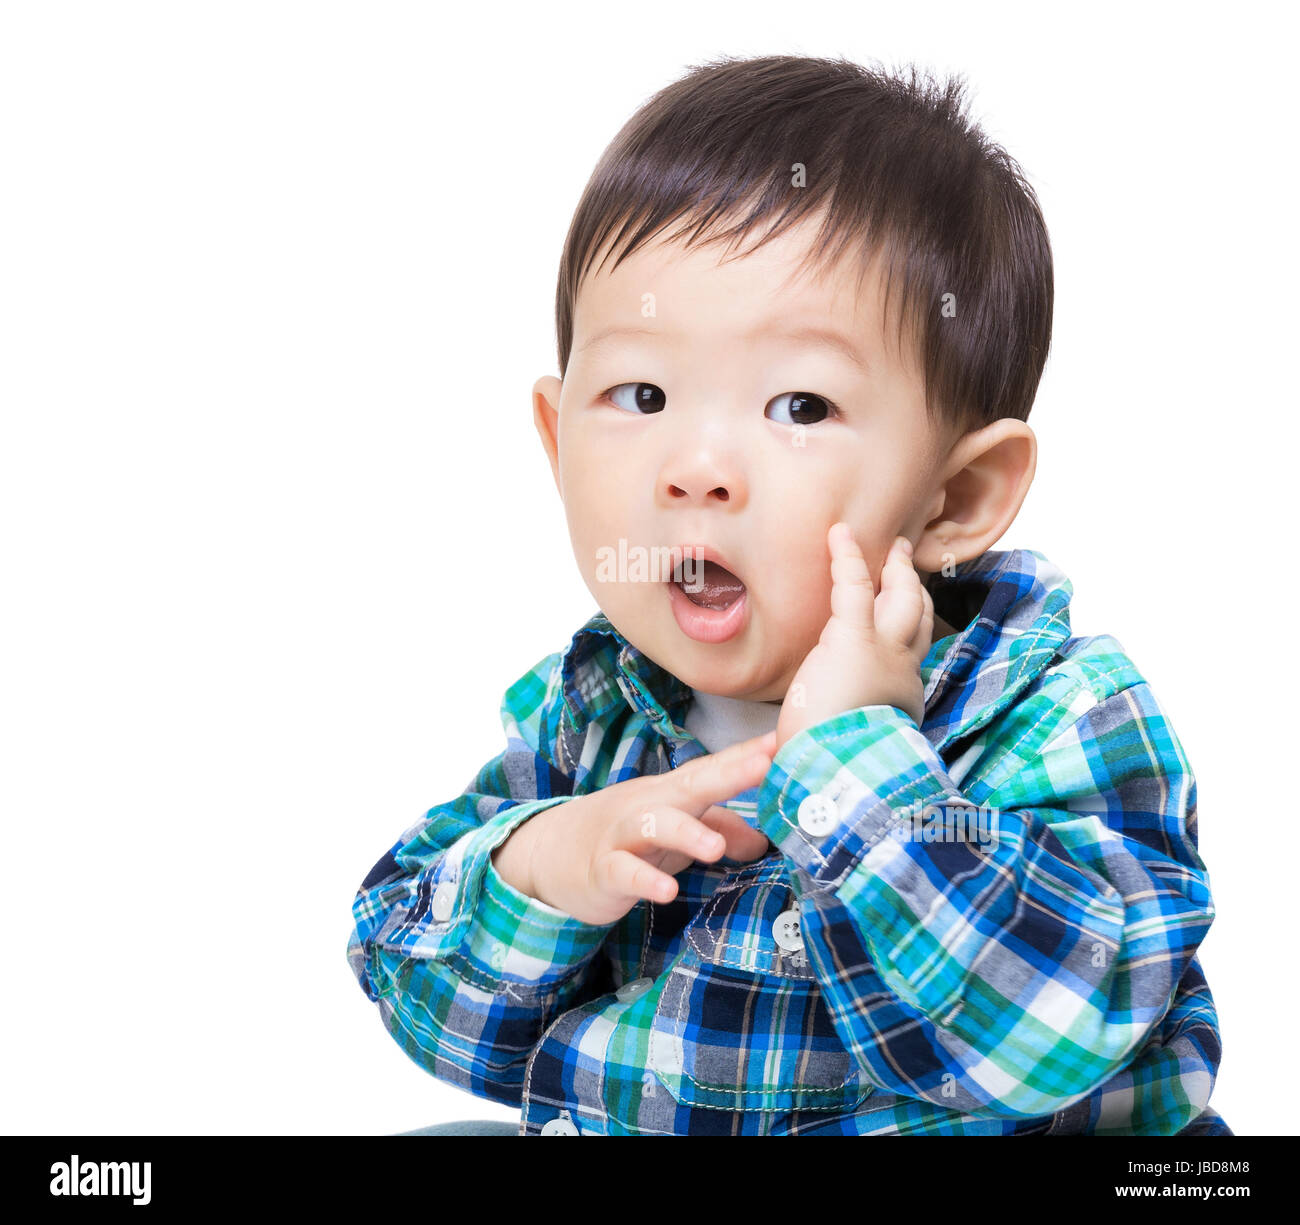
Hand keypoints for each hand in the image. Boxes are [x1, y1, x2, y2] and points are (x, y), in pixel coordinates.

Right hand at [495, 731, 777, 925]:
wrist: (554, 854)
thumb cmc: (630, 839)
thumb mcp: (677, 832)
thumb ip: (720, 830)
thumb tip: (763, 840)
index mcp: (674, 793)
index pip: (715, 769)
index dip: (748, 755)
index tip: (784, 739)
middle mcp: (650, 805)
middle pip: (690, 784)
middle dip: (728, 773)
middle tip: (764, 764)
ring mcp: (624, 835)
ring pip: (654, 825)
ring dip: (686, 833)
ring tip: (715, 849)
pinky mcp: (604, 870)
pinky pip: (624, 872)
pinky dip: (644, 881)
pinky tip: (665, 892)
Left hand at [775, 523, 931, 751]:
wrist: (839, 773)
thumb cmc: (832, 767)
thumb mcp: (842, 745)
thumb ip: (833, 733)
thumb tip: (795, 746)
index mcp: (900, 698)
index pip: (911, 655)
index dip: (909, 631)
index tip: (905, 617)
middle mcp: (902, 671)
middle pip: (918, 619)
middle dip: (915, 588)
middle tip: (906, 561)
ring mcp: (884, 651)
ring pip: (903, 599)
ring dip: (897, 569)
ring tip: (892, 545)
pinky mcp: (854, 638)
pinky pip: (856, 586)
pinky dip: (848, 558)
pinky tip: (840, 533)